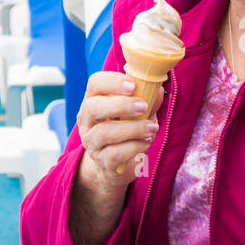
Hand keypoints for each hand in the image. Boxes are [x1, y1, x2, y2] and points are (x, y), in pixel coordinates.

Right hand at [75, 71, 163, 190]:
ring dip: (133, 128)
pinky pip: (114, 154)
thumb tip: (157, 91)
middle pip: (93, 107)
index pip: (95, 83)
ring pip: (104, 133)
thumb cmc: (127, 128)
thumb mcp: (137, 111)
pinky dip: (134, 147)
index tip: (133, 86)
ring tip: (152, 128)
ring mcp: (91, 142)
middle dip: (121, 105)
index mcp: (94, 100)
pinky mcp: (102, 162)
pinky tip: (146, 142)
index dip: (112, 82)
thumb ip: (147, 99)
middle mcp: (87, 121)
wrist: (116, 163)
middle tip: (143, 106)